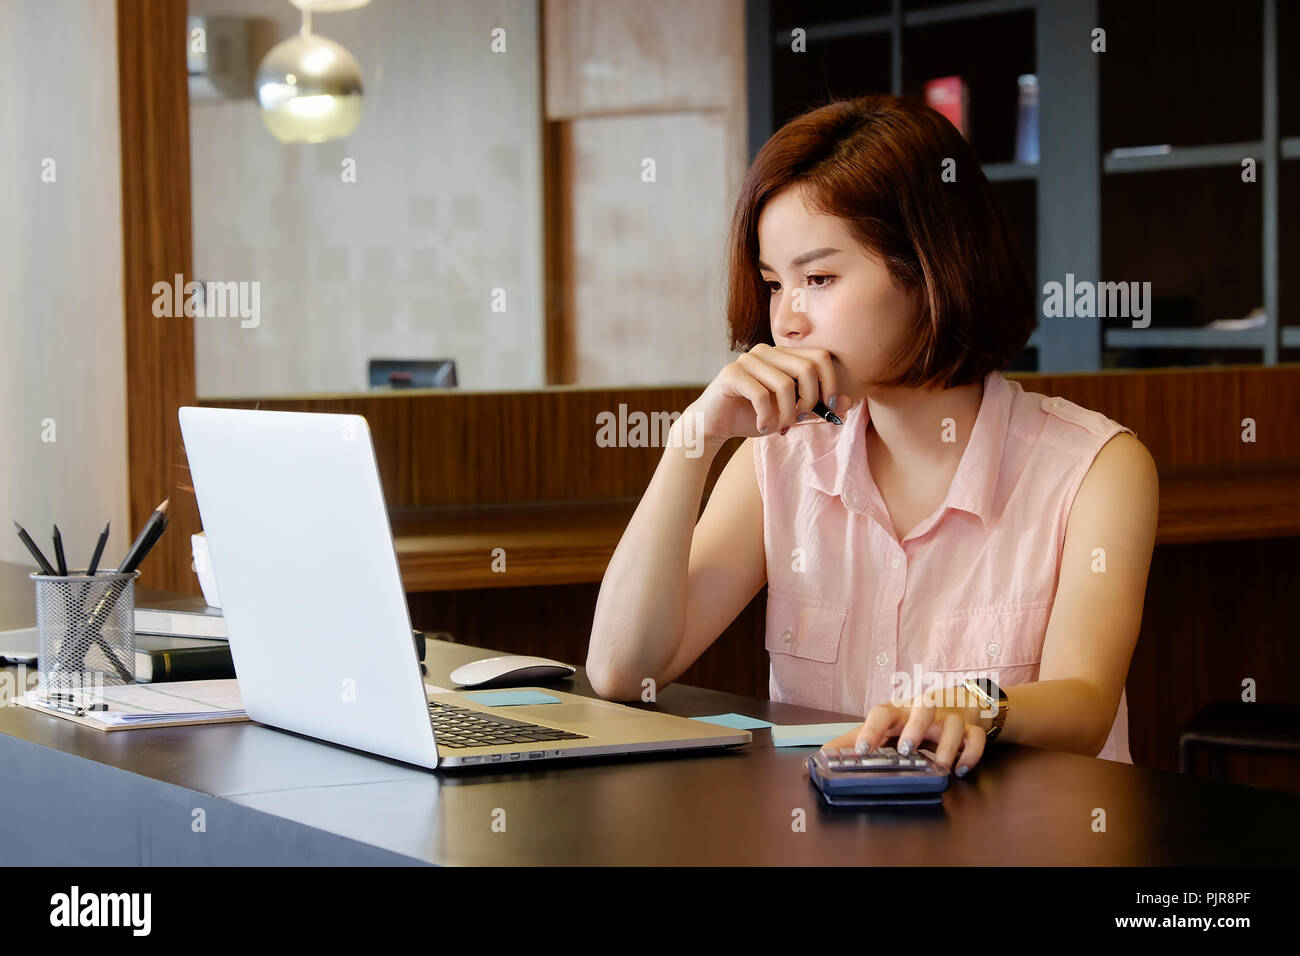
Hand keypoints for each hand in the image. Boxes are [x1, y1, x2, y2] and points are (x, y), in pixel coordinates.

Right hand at [684, 344, 842, 447]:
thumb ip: (816, 407)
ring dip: (786, 414)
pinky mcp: (731, 374)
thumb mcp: (790, 414)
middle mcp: (766, 351)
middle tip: (799, 420)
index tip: (829, 407)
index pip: (820, 357)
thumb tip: (849, 404)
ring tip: (778, 428)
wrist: (714, 425)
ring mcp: (748, 360)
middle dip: (809, 400)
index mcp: (782, 355)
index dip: (831, 383)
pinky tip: (762, 426)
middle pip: (807, 368)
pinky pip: (761, 395)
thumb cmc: (753, 416)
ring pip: (784, 385)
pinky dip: (766, 417)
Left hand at [820, 694, 988, 777]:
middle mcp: (924, 711)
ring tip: (940, 767)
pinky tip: (961, 769)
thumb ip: (854, 740)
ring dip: (947, 746)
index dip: (870, 730)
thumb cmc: (913, 718)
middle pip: (923, 708)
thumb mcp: (885, 727)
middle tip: (907, 750)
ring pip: (953, 725)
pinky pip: (976, 739)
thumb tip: (820, 756)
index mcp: (899, 712)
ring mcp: (950, 719)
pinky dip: (970, 754)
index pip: (882, 712)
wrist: (958, 703)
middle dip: (915, 728)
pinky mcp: (971, 730)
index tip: (861, 750)